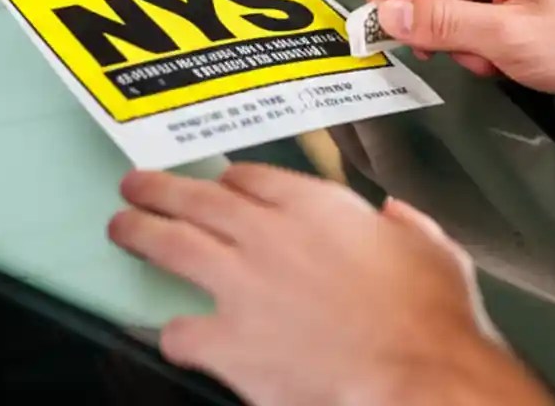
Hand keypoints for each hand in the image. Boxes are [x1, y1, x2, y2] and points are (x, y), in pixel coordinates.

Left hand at [108, 164, 554, 405]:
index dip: (229, 182)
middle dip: (159, 189)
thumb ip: (407, 225)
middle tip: (136, 185)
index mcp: (316, 206)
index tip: (221, 186)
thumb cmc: (433, 318)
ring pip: (170, 245)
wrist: (419, 375)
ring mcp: (240, 286)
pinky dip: (173, 334)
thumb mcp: (433, 249)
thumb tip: (397, 216)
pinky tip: (176, 338)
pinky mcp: (227, 342)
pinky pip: (178, 331)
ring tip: (121, 228)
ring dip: (139, 233)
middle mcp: (267, 234)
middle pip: (196, 198)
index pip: (251, 178)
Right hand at [368, 0, 554, 110]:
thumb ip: (438, 23)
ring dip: (457, 37)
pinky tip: (503, 61)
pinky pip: (473, 19)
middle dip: (428, 17)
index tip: (381, 18)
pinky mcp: (519, 3)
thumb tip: (388, 15)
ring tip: (490, 57)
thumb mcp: (504, 36)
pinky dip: (477, 45)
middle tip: (434, 49)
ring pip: (449, 2)